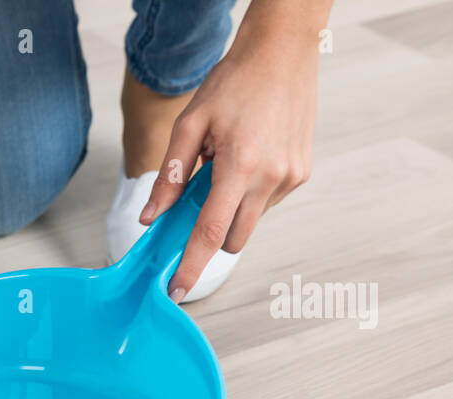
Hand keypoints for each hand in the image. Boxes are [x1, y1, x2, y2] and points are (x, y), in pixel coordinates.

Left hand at [140, 1, 324, 299]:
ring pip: (250, 221)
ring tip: (228, 163)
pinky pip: (266, 203)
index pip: (210, 232)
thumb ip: (168, 176)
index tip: (176, 291)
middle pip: (233, 238)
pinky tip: (248, 158)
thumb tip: (150, 217)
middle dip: (212, 234)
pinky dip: (250, 194)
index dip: (191, 266)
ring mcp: (291, 178)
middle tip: (197, 199)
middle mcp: (271, 178)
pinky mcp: (302, 173)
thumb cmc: (233, 83)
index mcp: (240, 165)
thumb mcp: (190, 124)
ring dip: (232, 209)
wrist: (283, 53)